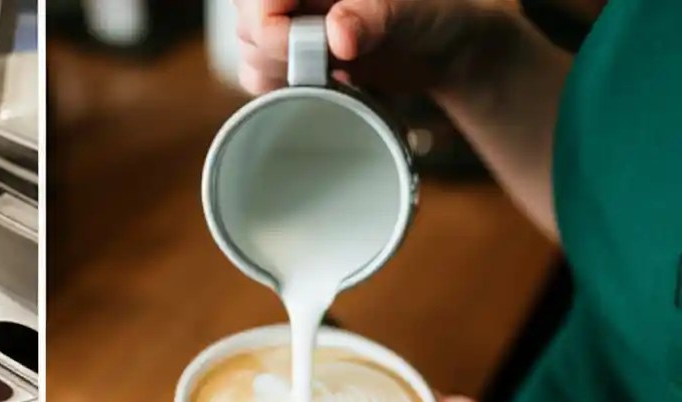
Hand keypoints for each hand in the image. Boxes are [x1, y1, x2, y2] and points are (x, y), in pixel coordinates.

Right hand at [233, 0, 512, 95]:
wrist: (455, 42)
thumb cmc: (440, 8)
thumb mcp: (413, 8)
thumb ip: (375, 14)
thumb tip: (336, 35)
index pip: (258, 1)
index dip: (267, 26)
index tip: (303, 49)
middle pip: (247, 27)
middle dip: (280, 53)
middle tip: (329, 63)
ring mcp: (294, 24)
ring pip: (251, 56)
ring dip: (284, 76)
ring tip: (334, 74)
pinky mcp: (297, 57)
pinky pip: (265, 80)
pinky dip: (289, 92)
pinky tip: (328, 86)